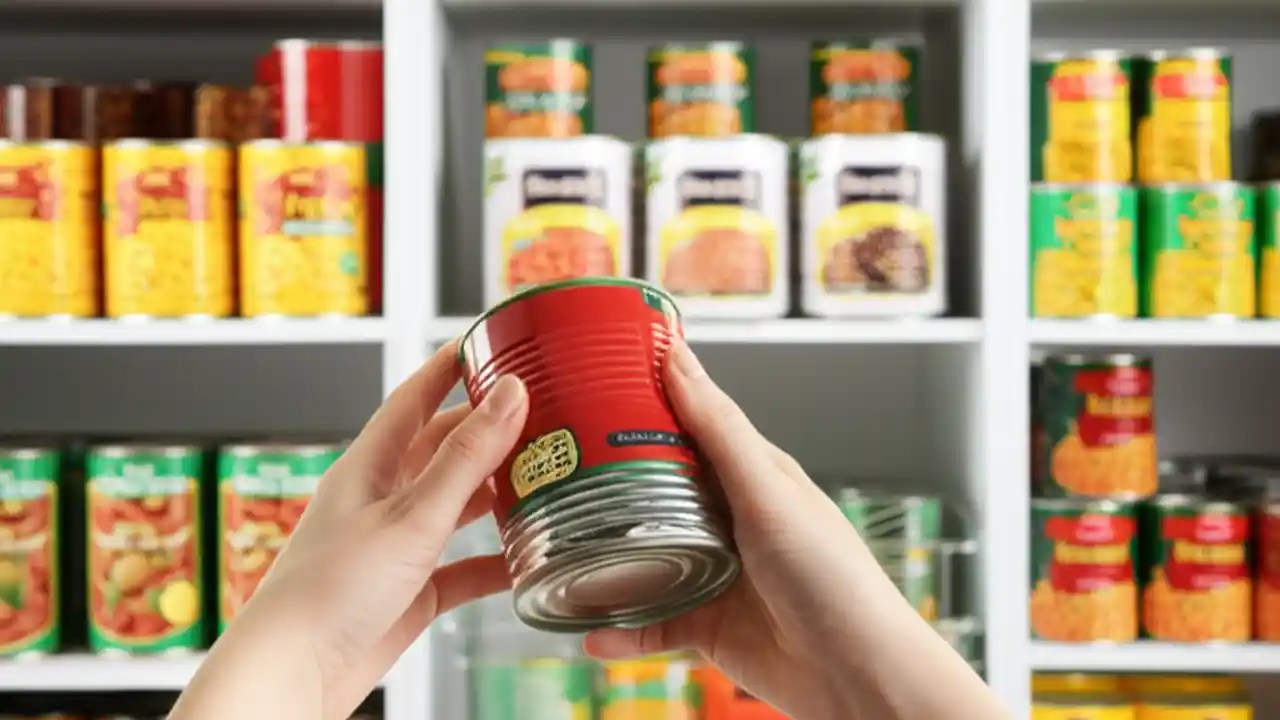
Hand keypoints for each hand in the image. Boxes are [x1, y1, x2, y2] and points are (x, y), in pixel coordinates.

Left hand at [172, 342, 528, 719]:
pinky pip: (464, 565)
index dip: (451, 364)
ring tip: (546, 477)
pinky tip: (527, 559)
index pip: (416, 395)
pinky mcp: (412, 588)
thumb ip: (465, 457)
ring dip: (499, 493)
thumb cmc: (330, 591)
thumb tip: (509, 392)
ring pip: (459, 504)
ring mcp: (398, 543)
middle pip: (445, 447)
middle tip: (543, 411)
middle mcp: (384, 497)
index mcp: (370, 464)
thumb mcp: (411, 516)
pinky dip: (496, 561)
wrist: (296, 674)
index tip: (488, 338)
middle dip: (491, 429)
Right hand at [583, 340, 1005, 719]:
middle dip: (604, 483)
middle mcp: (727, 519)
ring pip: (640, 559)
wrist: (858, 676)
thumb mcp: (769, 492)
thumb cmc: (834, 578)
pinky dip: (618, 631)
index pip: (687, 422)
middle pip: (652, 491)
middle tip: (552, 470)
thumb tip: (678, 360)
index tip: (589, 380)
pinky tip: (590, 633)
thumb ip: (719, 430)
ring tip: (556, 557)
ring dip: (602, 562)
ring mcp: (713, 573)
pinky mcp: (705, 626)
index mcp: (749, 474)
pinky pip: (648, 625)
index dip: (642, 401)